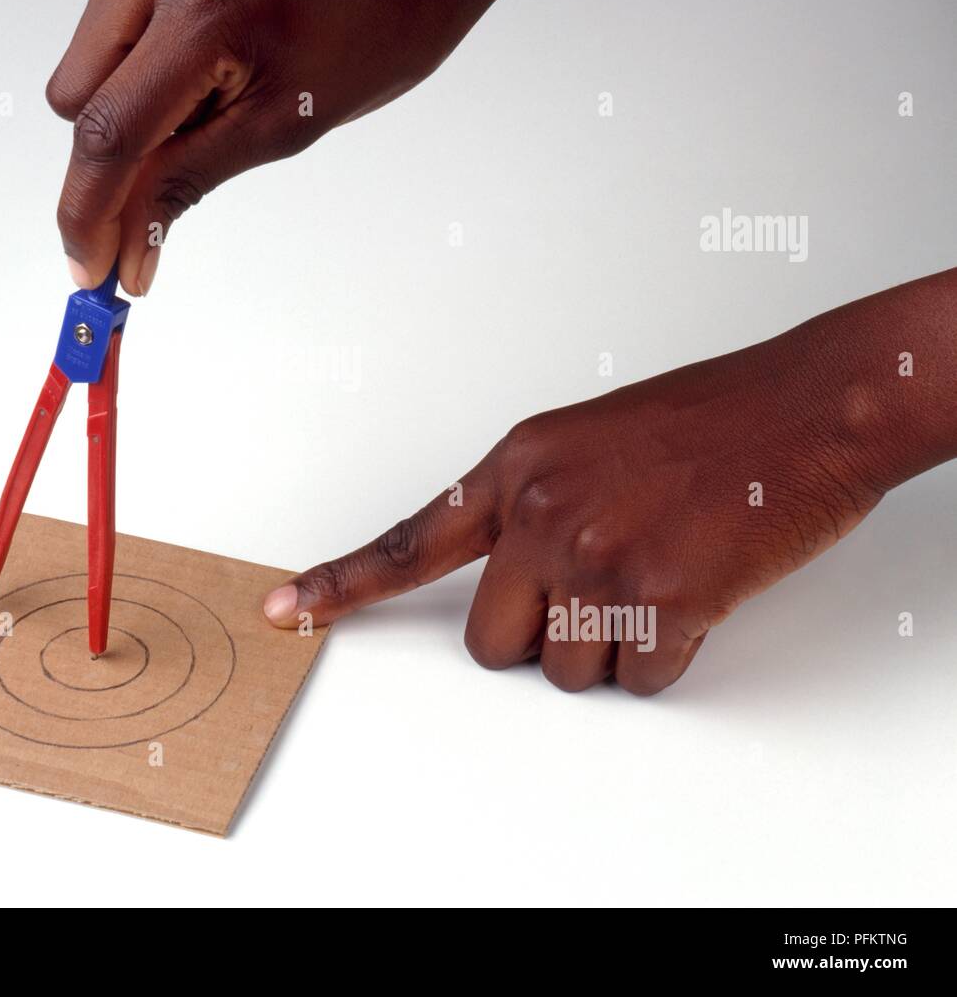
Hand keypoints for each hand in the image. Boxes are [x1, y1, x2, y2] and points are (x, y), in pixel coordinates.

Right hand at [46, 0, 484, 294]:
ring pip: (79, 73)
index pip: (111, 130)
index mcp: (208, 9)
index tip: (89, 268)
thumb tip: (123, 257)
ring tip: (210, 94)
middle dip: (114, 157)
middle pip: (76, 104)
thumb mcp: (277, 132)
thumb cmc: (362, 39)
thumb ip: (182, 188)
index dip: (88, 212)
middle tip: (179, 169)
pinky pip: (100, 36)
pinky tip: (199, 61)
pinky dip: (134, 71)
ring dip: (125, 110)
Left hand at [260, 289, 956, 694]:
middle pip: (490, 643)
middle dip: (538, 640)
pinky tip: (696, 592)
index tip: (286, 609)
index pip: (410, 542)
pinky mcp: (661, 599)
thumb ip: (532, 504)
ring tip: (659, 577)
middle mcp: (541, 514)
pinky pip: (639, 678)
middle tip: (594, 595)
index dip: (342, 585)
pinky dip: (668, 655)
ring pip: (567, 671)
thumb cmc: (704, 420)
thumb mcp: (587, 441)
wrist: (802, 409)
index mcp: (515, 469)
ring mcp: (598, 557)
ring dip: (611, 648)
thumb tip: (513, 578)